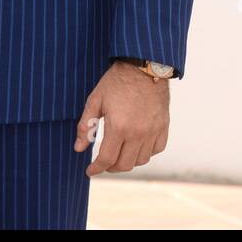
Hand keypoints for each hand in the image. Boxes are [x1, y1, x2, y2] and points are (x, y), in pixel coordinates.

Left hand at [74, 61, 169, 175]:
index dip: (96, 168)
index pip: (107, 158)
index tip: (89, 171)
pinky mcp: (164, 128)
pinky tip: (135, 147)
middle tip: (102, 163)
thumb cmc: (116, 83)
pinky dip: (145, 153)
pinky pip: (156, 150)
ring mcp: (153, 132)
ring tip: (117, 154)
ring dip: (127, 161)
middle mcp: (138, 133)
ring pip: (141, 160)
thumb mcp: (95, 101)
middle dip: (110, 168)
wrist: (143, 69)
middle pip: (125, 164)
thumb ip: (86, 126)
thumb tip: (78, 148)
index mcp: (119, 127)